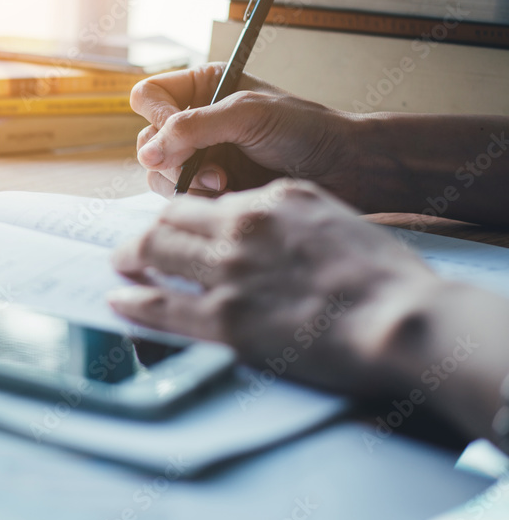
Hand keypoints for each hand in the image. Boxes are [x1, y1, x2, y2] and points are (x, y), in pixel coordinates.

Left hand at [108, 179, 439, 396]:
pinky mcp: (225, 319)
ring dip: (130, 256)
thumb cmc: (384, 276)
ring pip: (155, 252)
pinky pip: (161, 306)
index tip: (175, 226)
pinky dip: (133, 301)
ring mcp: (229, 273)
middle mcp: (241, 227)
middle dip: (147, 231)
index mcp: (272, 199)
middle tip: (135, 245)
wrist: (400, 319)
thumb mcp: (335, 218)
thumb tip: (266, 222)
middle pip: (169, 219)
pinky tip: (119, 299)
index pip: (207, 200)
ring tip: (121, 264)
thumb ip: (291, 215)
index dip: (184, 214)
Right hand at [130, 63, 362, 203]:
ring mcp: (201, 156)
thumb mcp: (246, 115)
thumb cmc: (306, 130)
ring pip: (158, 173)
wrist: (343, 169)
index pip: (148, 97)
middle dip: (173, 159)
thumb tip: (147, 153)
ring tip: (224, 183)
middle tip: (210, 170)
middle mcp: (196, 120)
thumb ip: (193, 128)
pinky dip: (198, 200)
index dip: (157, 118)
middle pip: (147, 140)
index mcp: (203, 88)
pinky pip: (180, 198)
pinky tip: (229, 195)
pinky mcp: (210, 188)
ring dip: (186, 182)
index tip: (179, 136)